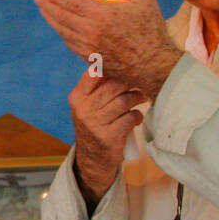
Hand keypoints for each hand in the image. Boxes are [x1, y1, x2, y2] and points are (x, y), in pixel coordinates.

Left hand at [35, 0, 182, 97]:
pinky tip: (61, 26)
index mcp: (101, 14)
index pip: (69, 1)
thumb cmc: (151, 29)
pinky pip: (70, 42)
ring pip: (62, 29)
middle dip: (46, 4)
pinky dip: (63, 31)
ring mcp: (87, 46)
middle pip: (60, 15)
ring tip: (43, 8)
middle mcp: (90, 31)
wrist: (154, 65)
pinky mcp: (88, 58)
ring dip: (50, 17)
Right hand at [68, 69, 145, 206]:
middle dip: (130, 82)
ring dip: (137, 98)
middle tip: (139, 83)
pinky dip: (137, 116)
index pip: (93, 74)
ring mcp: (95, 124)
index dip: (111, 68)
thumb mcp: (87, 105)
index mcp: (77, 97)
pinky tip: (136, 118)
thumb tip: (120, 62)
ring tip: (141, 98)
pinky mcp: (109, 136)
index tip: (124, 67)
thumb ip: (97, 86)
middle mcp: (83, 110)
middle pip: (114, 86)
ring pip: (124, 101)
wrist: (93, 156)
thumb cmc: (95, 123)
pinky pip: (130, 118)